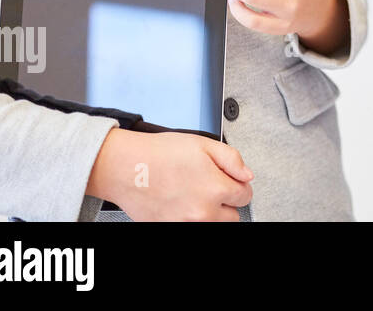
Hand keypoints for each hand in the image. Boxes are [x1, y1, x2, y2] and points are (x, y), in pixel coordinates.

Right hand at [86, 128, 252, 221]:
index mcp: (216, 189)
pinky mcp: (168, 228)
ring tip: (195, 194)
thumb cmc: (159, 154)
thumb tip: (247, 174)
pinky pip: (189, 226)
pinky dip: (189, 217)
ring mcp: (185, 224)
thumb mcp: (204, 144)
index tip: (232, 181)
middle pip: (232, 216)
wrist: (125, 167)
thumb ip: (232, 160)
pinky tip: (180, 202)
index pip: (245, 196)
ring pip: (212, 225)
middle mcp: (203, 213)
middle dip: (226, 202)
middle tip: (212, 187)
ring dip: (210, 213)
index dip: (239, 185)